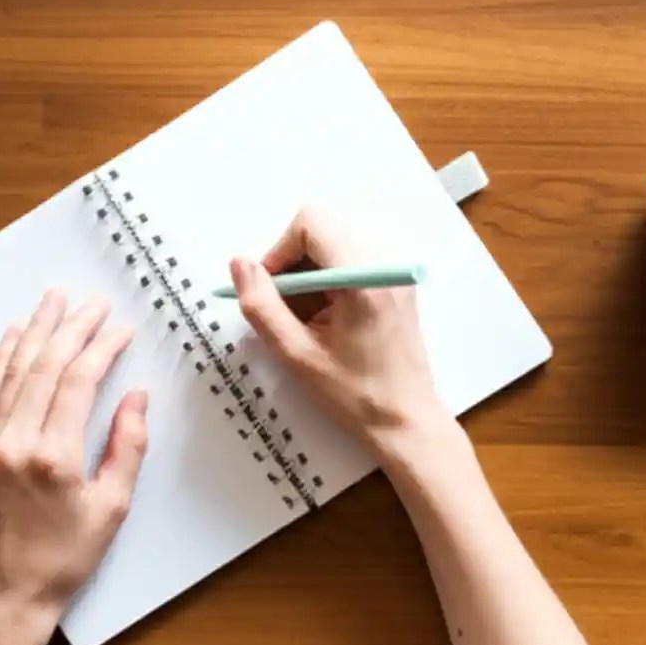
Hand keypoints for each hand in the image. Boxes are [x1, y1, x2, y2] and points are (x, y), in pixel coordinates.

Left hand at [0, 290, 148, 644]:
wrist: (4, 592)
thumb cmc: (62, 558)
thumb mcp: (111, 508)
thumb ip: (127, 447)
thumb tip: (136, 397)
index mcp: (53, 457)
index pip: (79, 381)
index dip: (102, 348)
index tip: (120, 329)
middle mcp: (15, 442)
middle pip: (45, 366)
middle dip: (71, 328)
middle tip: (92, 303)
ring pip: (12, 371)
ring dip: (34, 330)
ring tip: (53, 300)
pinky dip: (0, 359)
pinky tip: (12, 336)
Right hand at [229, 208, 458, 463]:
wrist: (407, 421)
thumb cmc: (355, 396)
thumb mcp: (296, 355)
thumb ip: (261, 306)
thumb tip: (239, 264)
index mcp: (364, 277)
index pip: (311, 222)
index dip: (278, 250)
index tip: (267, 289)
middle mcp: (386, 262)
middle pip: (322, 229)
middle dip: (293, 263)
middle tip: (285, 310)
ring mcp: (396, 270)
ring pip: (334, 243)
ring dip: (309, 273)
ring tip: (308, 320)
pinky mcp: (398, 282)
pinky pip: (352, 259)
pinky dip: (329, 280)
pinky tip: (327, 319)